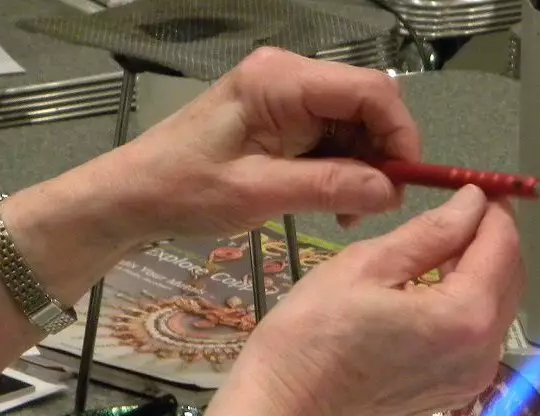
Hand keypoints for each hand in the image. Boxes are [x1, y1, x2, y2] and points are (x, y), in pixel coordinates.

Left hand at [93, 48, 420, 240]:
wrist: (135, 195)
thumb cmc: (183, 189)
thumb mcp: (259, 193)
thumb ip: (329, 188)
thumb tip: (390, 191)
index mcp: (281, 81)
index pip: (370, 91)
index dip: (399, 135)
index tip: (404, 183)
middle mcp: (288, 79)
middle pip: (367, 107)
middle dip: (380, 157)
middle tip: (371, 208)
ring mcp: (285, 98)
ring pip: (354, 127)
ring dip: (362, 171)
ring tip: (345, 213)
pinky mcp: (281, 121)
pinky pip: (331, 141)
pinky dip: (341, 173)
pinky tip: (330, 204)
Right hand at [230, 184, 524, 415]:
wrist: (288, 406)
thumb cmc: (314, 333)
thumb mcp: (368, 264)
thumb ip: (431, 232)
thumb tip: (473, 202)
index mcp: (464, 317)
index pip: (502, 246)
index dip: (493, 211)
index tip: (473, 188)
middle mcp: (483, 353)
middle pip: (509, 278)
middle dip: (490, 241)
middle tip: (455, 213)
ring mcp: (472, 378)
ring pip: (496, 307)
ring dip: (478, 273)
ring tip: (436, 250)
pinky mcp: (457, 392)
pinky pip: (478, 336)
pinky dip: (466, 306)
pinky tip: (431, 291)